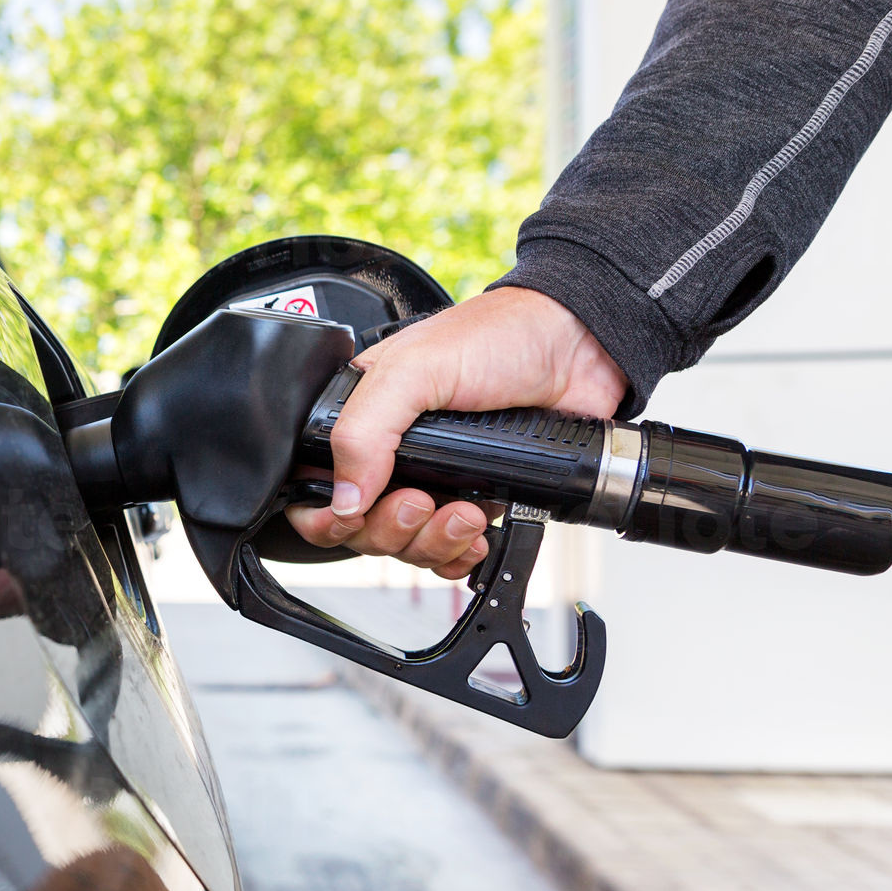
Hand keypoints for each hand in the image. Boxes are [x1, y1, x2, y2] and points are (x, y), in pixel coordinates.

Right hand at [286, 286, 627, 577]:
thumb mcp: (413, 371)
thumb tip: (343, 499)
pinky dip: (459, 553)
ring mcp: (434, 479)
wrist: (577, 348)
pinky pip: (450, 551)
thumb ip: (363, 432)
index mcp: (361, 417)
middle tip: (420, 501)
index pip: (315, 485)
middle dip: (391, 528)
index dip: (326, 515)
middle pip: (361, 529)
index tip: (354, 516)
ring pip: (406, 545)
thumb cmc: (498, 337)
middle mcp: (391, 453)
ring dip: (433, 541)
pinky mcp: (477, 497)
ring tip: (465, 511)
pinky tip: (476, 531)